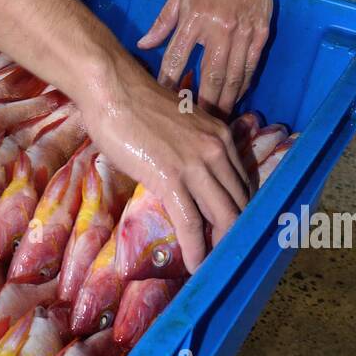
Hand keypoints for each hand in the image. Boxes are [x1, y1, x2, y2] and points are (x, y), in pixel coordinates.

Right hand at [76, 57, 249, 273]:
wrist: (113, 88)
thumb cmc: (135, 104)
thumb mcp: (179, 124)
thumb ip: (189, 148)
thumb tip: (185, 174)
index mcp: (220, 136)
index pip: (243, 182)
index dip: (241, 209)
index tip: (234, 228)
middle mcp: (217, 150)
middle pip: (239, 202)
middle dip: (237, 233)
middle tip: (230, 254)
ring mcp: (196, 165)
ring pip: (223, 216)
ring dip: (221, 246)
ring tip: (218, 267)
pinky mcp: (171, 178)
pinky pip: (191, 222)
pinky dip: (196, 248)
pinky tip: (196, 265)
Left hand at [137, 0, 274, 116]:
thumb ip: (163, 22)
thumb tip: (144, 46)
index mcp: (194, 18)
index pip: (178, 58)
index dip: (170, 82)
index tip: (164, 101)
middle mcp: (219, 28)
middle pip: (210, 75)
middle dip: (203, 103)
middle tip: (197, 124)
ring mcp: (242, 33)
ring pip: (233, 76)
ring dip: (225, 101)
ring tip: (217, 120)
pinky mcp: (260, 34)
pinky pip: (251, 67)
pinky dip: (243, 85)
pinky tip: (236, 97)